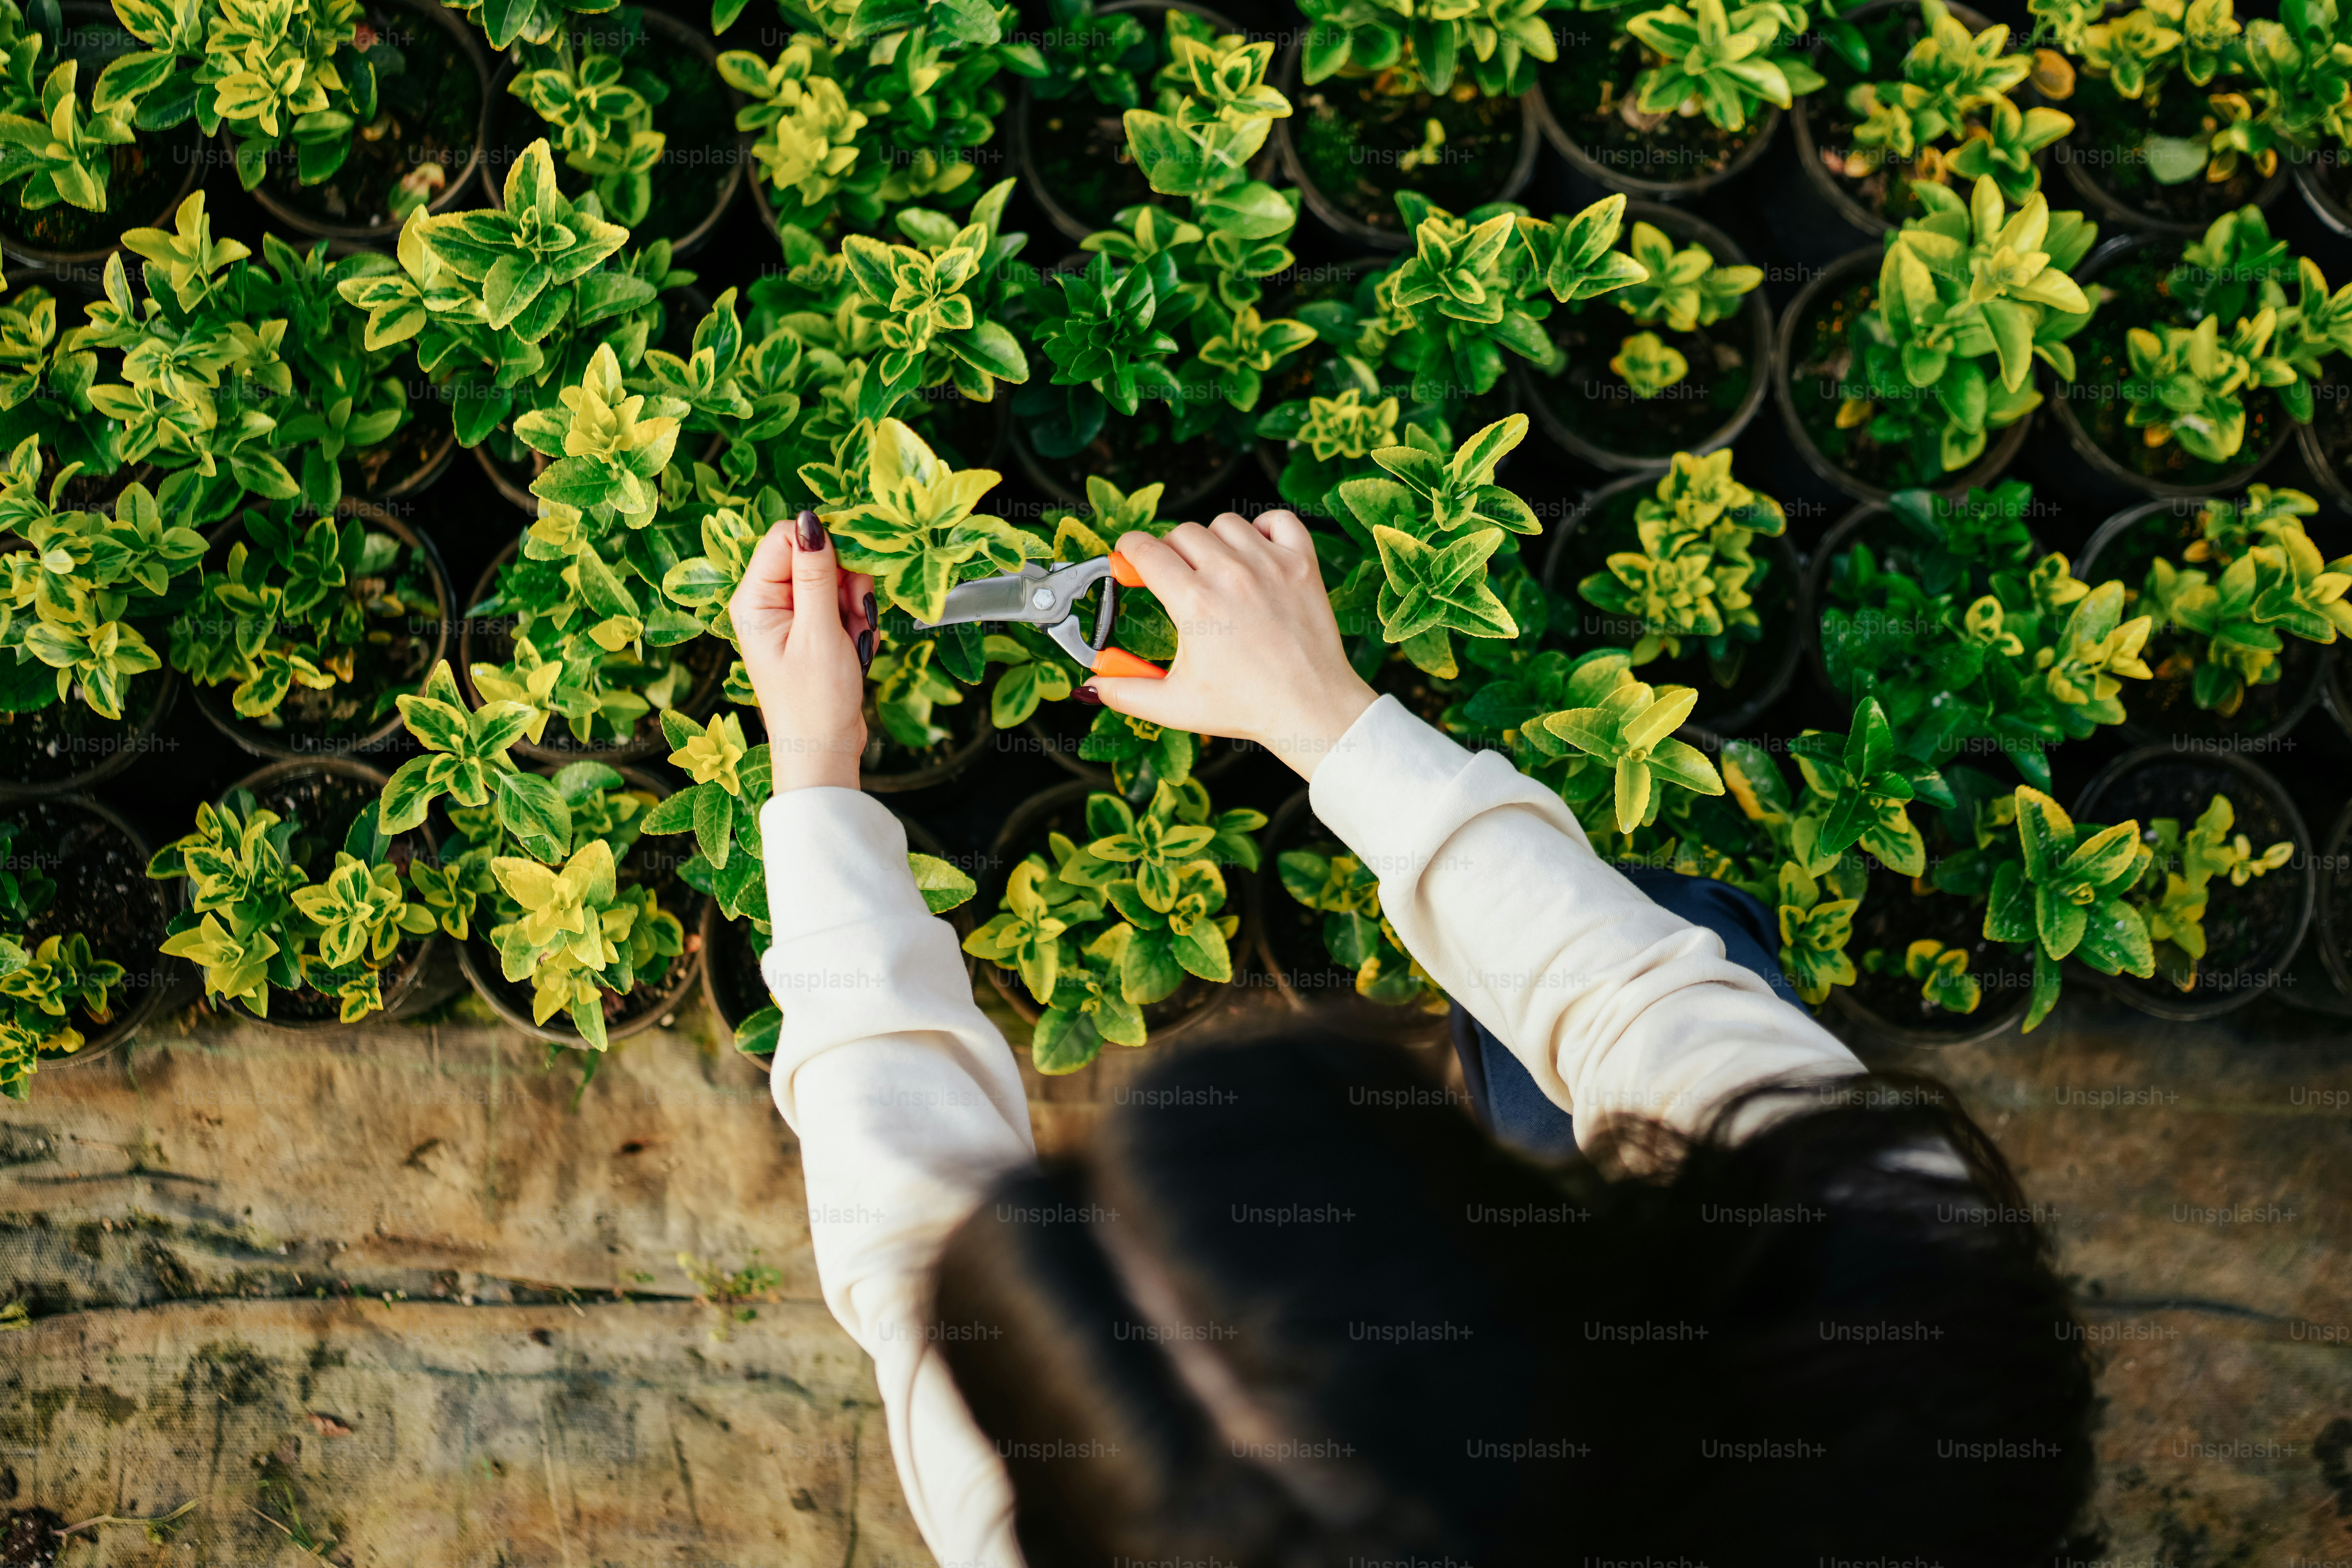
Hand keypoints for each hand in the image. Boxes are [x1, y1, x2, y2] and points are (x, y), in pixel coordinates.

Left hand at [729, 510, 877, 792]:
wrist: (824, 752)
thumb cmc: (815, 702)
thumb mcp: (819, 632)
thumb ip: (817, 573)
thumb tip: (811, 519)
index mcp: (754, 598)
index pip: (786, 536)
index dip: (824, 546)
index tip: (853, 572)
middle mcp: (766, 601)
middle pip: (814, 556)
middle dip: (845, 582)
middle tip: (855, 617)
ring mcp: (789, 616)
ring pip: (834, 579)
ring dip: (855, 605)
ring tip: (856, 641)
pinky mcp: (810, 629)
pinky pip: (840, 603)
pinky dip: (855, 621)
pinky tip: (856, 648)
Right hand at [1088, 510, 1374, 781]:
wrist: (1310, 710)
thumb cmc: (1247, 708)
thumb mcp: (1175, 706)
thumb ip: (1125, 692)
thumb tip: (1093, 683)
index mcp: (1195, 603)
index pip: (1145, 548)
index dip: (1128, 552)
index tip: (1129, 564)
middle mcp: (1231, 575)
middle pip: (1182, 533)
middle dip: (1169, 552)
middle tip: (1174, 579)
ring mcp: (1270, 565)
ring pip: (1225, 524)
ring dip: (1213, 542)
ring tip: (1216, 571)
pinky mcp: (1302, 564)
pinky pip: (1278, 520)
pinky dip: (1263, 529)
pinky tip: (1255, 555)